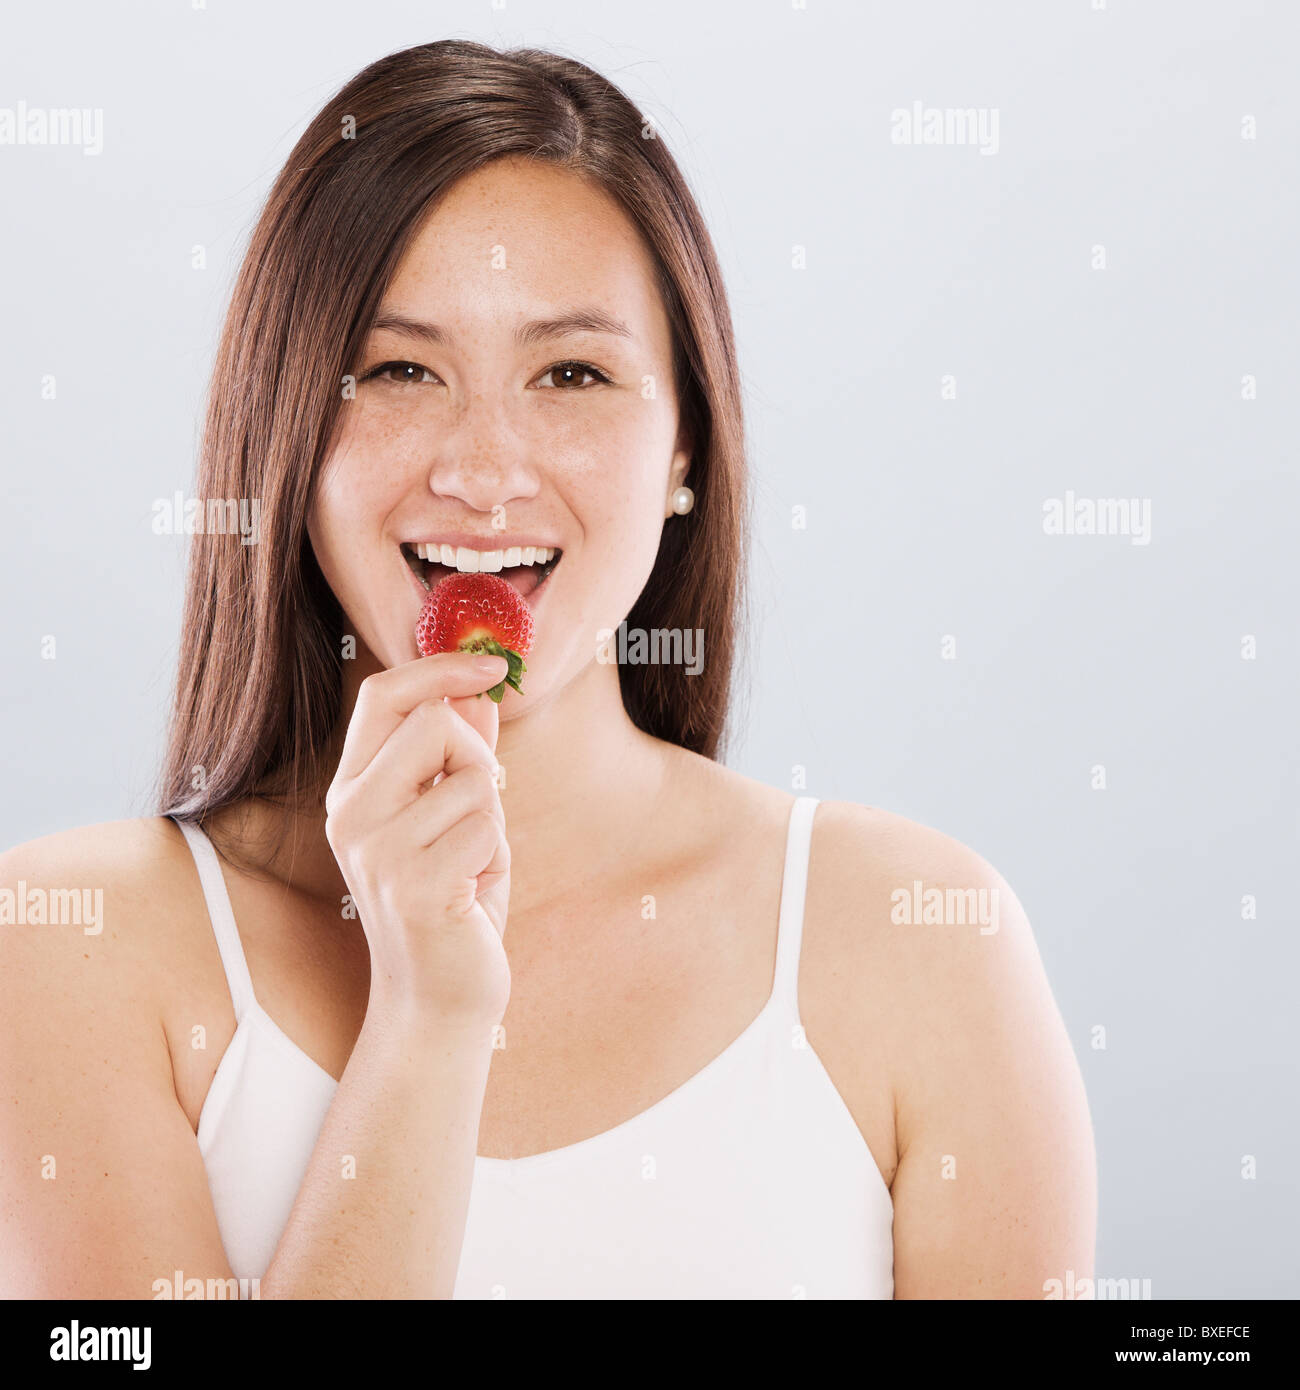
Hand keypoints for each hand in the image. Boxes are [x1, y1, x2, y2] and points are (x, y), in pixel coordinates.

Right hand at [324, 652, 512, 1027]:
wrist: (439, 997)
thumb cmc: (453, 899)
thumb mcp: (456, 815)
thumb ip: (460, 753)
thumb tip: (478, 689)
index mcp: (352, 789)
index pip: (383, 694)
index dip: (441, 668)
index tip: (491, 667)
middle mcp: (350, 813)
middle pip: (434, 720)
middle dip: (477, 757)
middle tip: (476, 811)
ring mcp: (376, 850)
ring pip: (472, 777)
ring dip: (491, 817)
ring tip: (469, 861)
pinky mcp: (412, 885)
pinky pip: (485, 827)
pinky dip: (495, 854)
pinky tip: (472, 891)